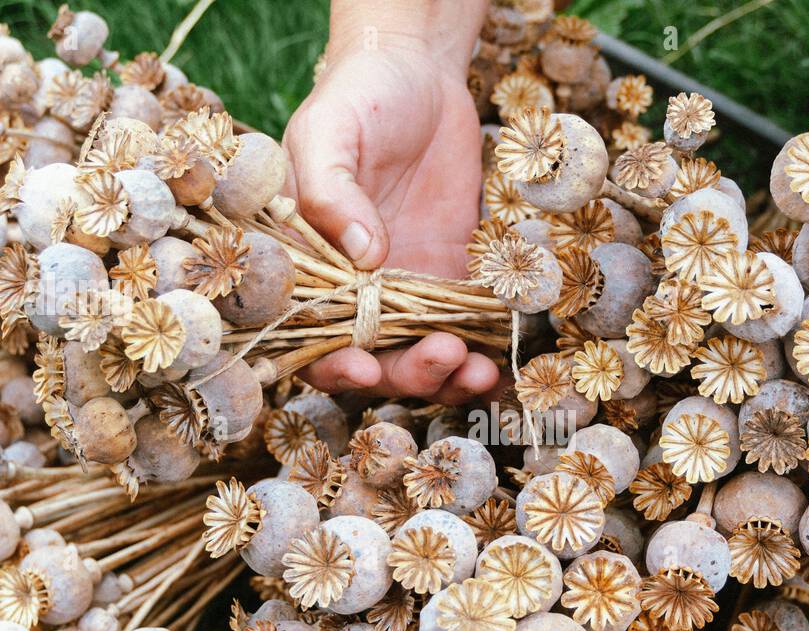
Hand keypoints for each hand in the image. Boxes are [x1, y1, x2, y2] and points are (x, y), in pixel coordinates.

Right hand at [283, 25, 497, 402]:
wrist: (420, 74)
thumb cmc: (359, 97)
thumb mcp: (330, 132)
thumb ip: (331, 190)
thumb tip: (363, 255)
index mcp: (308, 266)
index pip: (309, 336)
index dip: (332, 366)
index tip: (366, 369)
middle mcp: (354, 290)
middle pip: (374, 360)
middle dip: (409, 374)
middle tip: (445, 355)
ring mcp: (407, 289)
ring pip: (422, 356)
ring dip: (448, 377)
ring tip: (479, 371)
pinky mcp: (453, 278)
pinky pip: (466, 330)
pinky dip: (482, 355)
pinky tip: (500, 367)